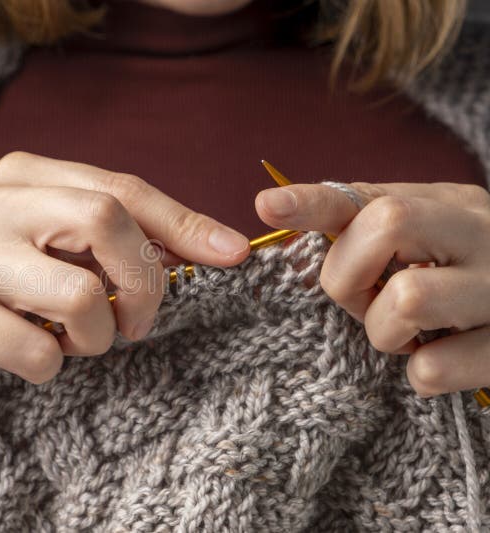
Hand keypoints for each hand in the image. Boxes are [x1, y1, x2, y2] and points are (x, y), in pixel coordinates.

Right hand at [0, 152, 249, 387]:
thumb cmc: (10, 298)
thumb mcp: (66, 253)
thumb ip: (126, 240)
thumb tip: (222, 247)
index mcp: (22, 176)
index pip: (121, 188)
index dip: (183, 224)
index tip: (231, 255)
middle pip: (105, 219)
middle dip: (144, 283)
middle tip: (137, 324)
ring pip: (82, 293)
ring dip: (95, 336)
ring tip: (70, 342)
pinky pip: (41, 353)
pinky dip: (51, 368)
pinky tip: (27, 360)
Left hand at [256, 181, 489, 396]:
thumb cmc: (466, 280)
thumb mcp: (428, 241)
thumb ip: (365, 227)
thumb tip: (275, 210)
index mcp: (451, 205)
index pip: (368, 194)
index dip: (312, 200)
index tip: (266, 206)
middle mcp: (481, 234)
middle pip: (387, 224)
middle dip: (347, 273)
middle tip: (364, 300)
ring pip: (406, 298)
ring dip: (385, 331)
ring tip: (409, 336)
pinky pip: (433, 369)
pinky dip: (422, 374)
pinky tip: (443, 362)